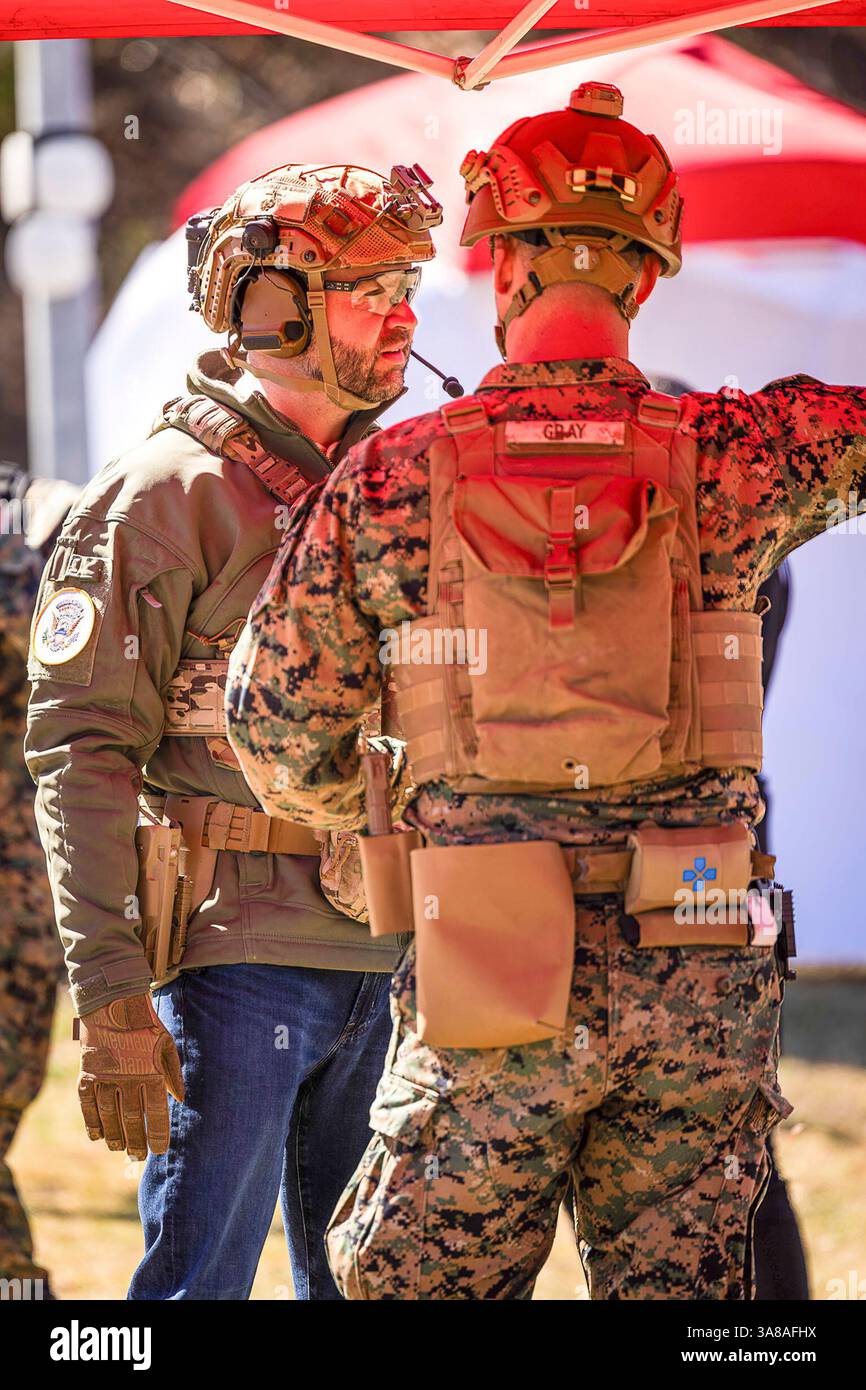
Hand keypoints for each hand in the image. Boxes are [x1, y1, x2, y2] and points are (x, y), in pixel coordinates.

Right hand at [77, 992, 184, 1160]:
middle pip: (132, 1120)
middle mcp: (128, 1078)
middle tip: (138, 1155)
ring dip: (114, 1136)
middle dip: (136, 1142)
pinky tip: (97, 1136)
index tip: (160, 1150)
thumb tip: (180, 1101)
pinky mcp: (87, 1074)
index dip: (158, 1135)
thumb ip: (172, 1074)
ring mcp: (105, 1077)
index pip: (157, 1113)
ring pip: (109, 1116)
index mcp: (151, 1072)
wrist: (114, 1002)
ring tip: (119, 1148)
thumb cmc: (146, 1024)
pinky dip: (92, 1122)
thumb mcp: (166, 1045)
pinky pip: (88, 1105)